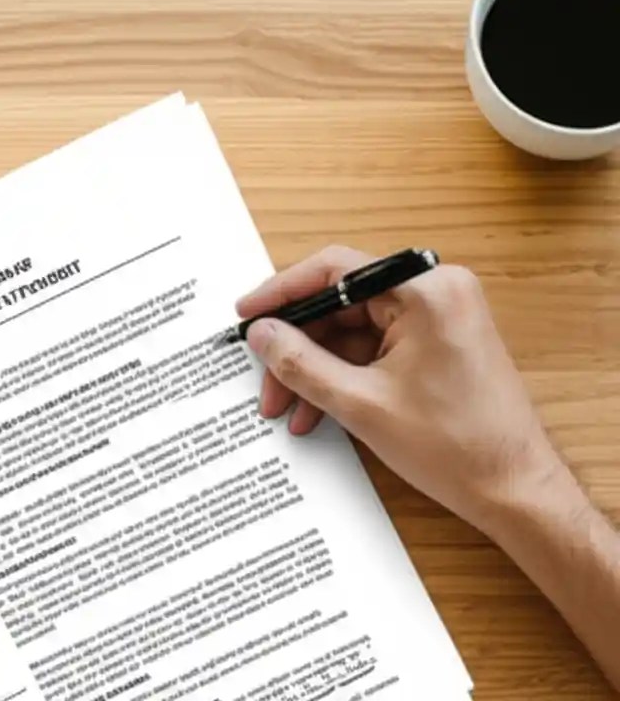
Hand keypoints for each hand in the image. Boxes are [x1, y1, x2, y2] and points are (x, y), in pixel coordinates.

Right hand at [236, 245, 570, 531]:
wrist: (514, 490)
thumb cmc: (459, 448)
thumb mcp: (360, 404)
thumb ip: (301, 363)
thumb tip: (262, 335)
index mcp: (426, 292)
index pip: (335, 270)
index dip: (281, 293)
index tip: (247, 314)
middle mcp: (436, 293)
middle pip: (340, 304)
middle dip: (297, 348)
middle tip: (265, 380)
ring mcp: (438, 318)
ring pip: (352, 332)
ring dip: (316, 369)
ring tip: (288, 408)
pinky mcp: (436, 343)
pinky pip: (373, 349)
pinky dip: (342, 376)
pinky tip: (317, 409)